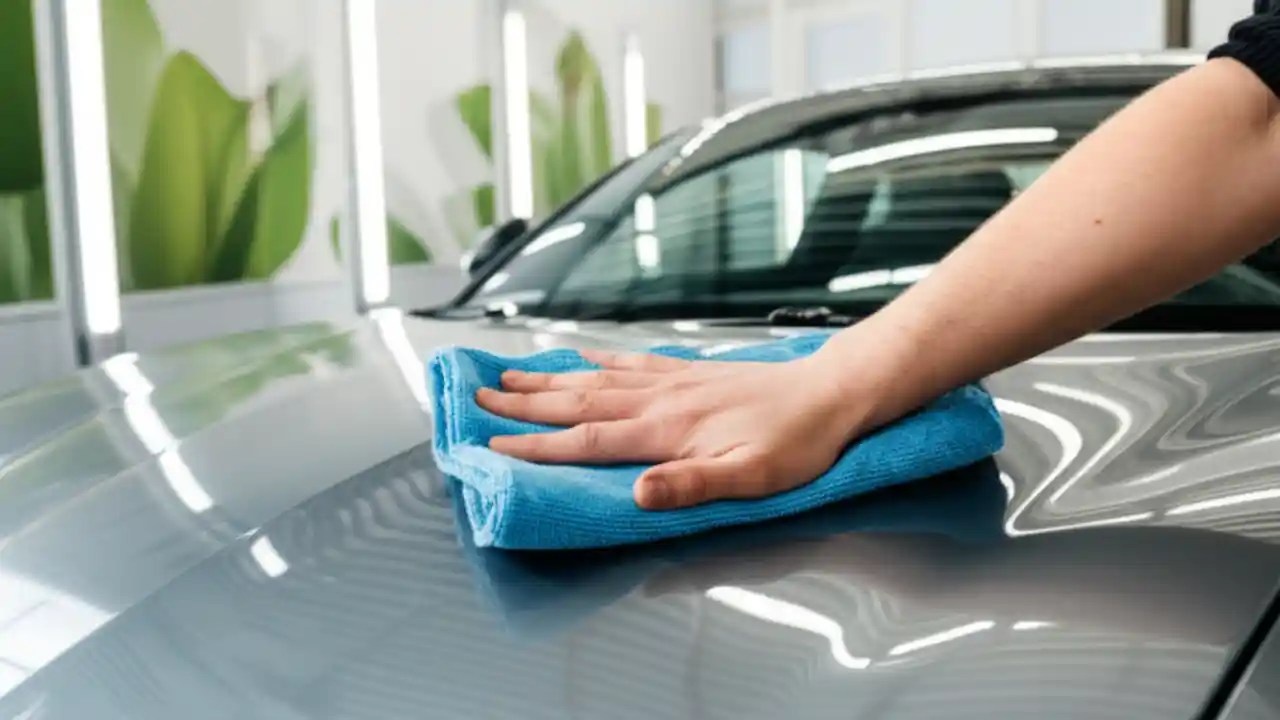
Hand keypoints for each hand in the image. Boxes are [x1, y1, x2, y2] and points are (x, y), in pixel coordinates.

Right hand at [475, 349, 870, 509]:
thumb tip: (638, 494)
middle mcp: (658, 400)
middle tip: (477, 398)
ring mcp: (670, 382)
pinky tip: (580, 356)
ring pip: (594, 378)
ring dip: (547, 378)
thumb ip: (693, 484)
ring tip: (507, 375)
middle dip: (523, 402)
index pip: (587, 440)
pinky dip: (596, 358)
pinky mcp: (686, 372)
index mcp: (665, 431)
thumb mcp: (752, 477)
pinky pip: (629, 361)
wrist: (829, 392)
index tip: (495, 442)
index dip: (538, 444)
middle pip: (577, 402)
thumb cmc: (795, 443)